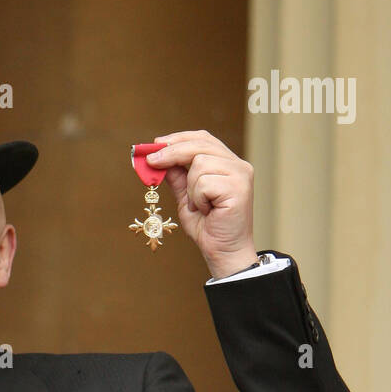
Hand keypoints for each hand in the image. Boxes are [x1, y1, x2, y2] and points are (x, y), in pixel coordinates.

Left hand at [146, 130, 257, 278]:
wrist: (223, 253)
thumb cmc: (208, 228)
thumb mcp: (186, 198)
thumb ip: (177, 178)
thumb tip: (159, 158)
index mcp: (227, 163)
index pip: (203, 138)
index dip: (178, 139)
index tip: (155, 146)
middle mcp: (238, 165)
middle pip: (200, 144)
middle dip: (171, 152)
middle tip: (150, 162)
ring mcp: (240, 174)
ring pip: (200, 164)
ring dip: (191, 188)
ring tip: (200, 206)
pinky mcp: (238, 187)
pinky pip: (204, 182)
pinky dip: (198, 198)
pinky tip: (208, 210)